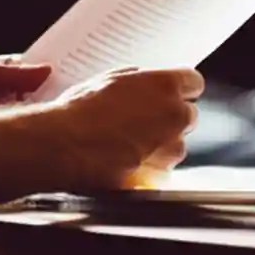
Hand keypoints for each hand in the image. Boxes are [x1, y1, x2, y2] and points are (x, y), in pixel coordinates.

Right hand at [49, 67, 203, 189]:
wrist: (60, 146)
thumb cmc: (79, 111)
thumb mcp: (110, 80)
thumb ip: (140, 82)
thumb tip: (146, 85)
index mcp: (166, 84)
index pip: (193, 82)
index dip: (180, 89)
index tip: (170, 94)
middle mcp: (176, 114)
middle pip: (187, 115)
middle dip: (170, 119)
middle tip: (142, 122)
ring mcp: (170, 147)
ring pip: (177, 146)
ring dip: (160, 147)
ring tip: (127, 145)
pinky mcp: (160, 174)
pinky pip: (162, 171)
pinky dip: (150, 170)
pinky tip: (126, 163)